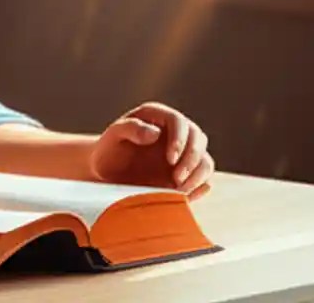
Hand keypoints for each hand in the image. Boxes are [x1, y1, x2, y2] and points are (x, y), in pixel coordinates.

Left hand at [90, 102, 213, 199]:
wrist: (108, 176)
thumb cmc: (108, 153)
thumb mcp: (112, 138)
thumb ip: (129, 128)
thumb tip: (156, 133)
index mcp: (158, 116)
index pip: (178, 121)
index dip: (180, 140)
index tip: (171, 159)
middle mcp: (175, 131)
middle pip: (198, 138)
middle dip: (192, 160)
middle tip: (177, 180)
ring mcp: (184, 153)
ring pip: (205, 160)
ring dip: (198, 176)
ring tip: (179, 191)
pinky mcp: (188, 173)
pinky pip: (204, 179)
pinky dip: (199, 188)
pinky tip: (184, 196)